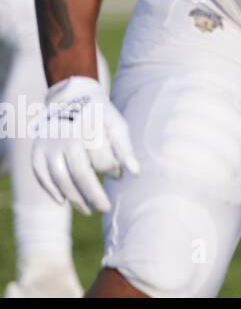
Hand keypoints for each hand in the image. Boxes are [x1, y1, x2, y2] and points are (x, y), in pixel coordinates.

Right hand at [32, 75, 139, 214]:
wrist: (70, 98)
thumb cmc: (100, 116)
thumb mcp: (117, 125)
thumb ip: (125, 149)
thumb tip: (136, 174)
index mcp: (90, 129)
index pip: (102, 162)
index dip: (112, 171)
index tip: (118, 175)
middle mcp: (67, 137)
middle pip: (80, 174)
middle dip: (93, 195)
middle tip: (104, 209)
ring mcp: (49, 144)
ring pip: (60, 178)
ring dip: (73, 198)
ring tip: (87, 210)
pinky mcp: (37, 150)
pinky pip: (41, 175)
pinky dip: (51, 190)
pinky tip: (63, 201)